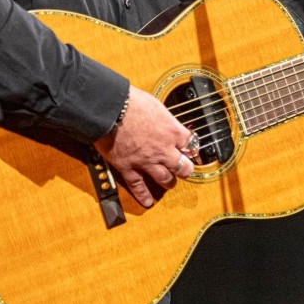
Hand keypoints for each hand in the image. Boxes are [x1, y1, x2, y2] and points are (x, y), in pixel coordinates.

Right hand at [94, 85, 193, 208]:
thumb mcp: (155, 105)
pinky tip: (147, 202)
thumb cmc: (131, 102)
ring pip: (165, 178)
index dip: (191, 148)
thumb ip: (161, 118)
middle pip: (183, 166)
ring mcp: (147, 161)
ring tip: (170, 183)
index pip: (190, 144)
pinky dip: (143, 195)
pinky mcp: (129, 167)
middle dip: (186, 169)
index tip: (190, 149)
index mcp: (172, 131)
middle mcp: (163, 149)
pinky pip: (138, 186)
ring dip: (169, 182)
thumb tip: (161, 119)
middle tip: (185, 170)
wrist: (111, 109)